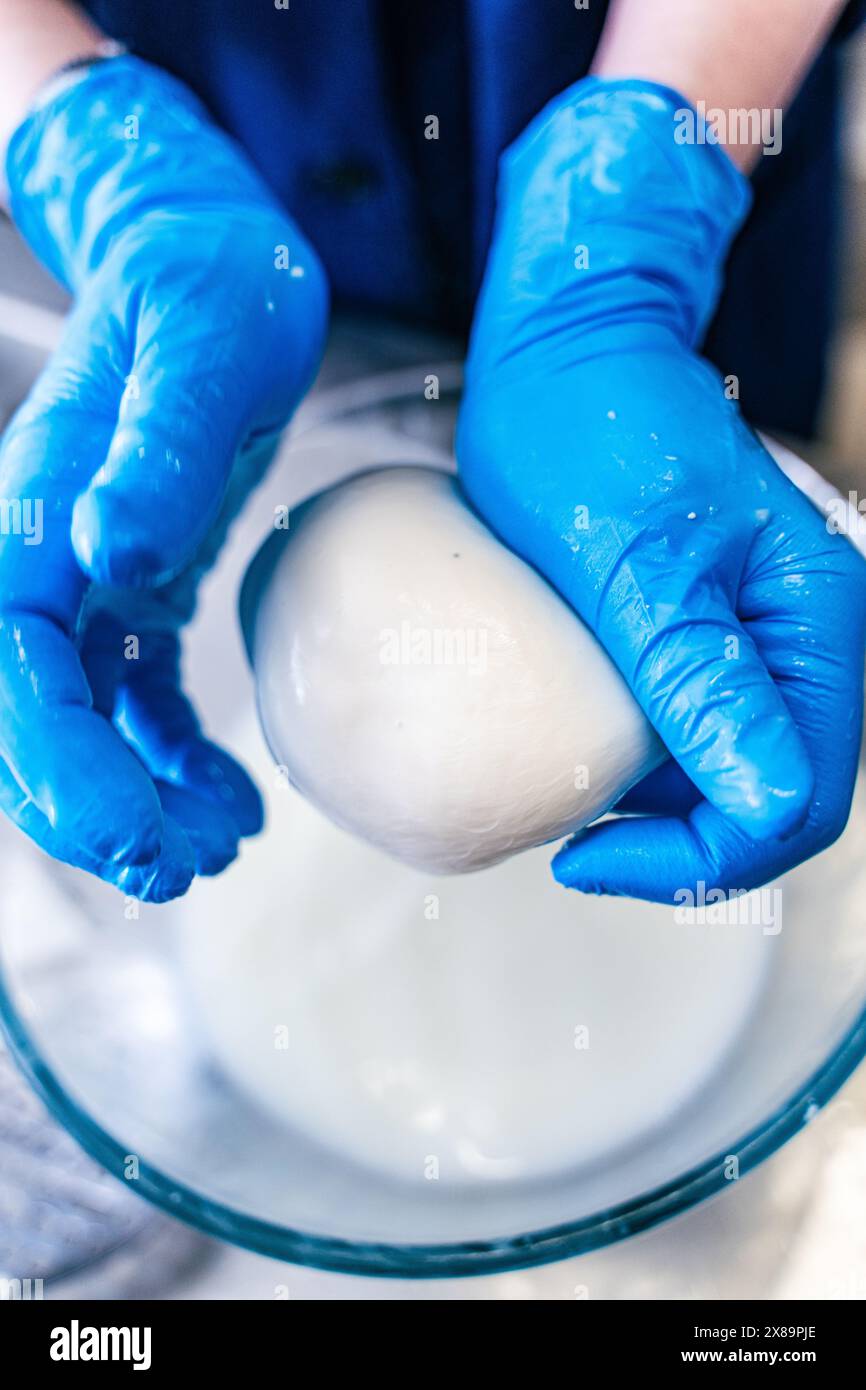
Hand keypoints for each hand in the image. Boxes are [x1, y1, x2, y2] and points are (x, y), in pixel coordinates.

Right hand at [0, 56, 326, 899]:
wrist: (213, 251)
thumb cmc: (208, 283)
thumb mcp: (201, 349)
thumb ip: (153, 454)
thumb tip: (108, 554)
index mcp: (35, 512)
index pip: (18, 666)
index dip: (61, 765)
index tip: (139, 838)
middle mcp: (46, 555)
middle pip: (34, 716)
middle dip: (94, 809)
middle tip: (183, 872)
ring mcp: (89, 576)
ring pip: (85, 722)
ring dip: (140, 799)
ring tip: (220, 848)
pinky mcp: (140, 582)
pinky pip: (138, 694)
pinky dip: (173, 758)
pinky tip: (231, 799)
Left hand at [458, 78, 865, 899]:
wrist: (566, 348)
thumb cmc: (590, 432)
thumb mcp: (635, 566)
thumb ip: (705, 683)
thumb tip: (769, 805)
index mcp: (817, 620)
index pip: (798, 799)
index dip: (700, 856)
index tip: (586, 854)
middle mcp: (807, 637)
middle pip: (779, 797)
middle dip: (684, 844)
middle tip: (576, 842)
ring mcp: (762, 636)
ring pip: (740, 773)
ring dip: (664, 810)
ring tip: (571, 799)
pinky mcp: (714, 631)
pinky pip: (702, 729)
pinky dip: (647, 763)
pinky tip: (582, 754)